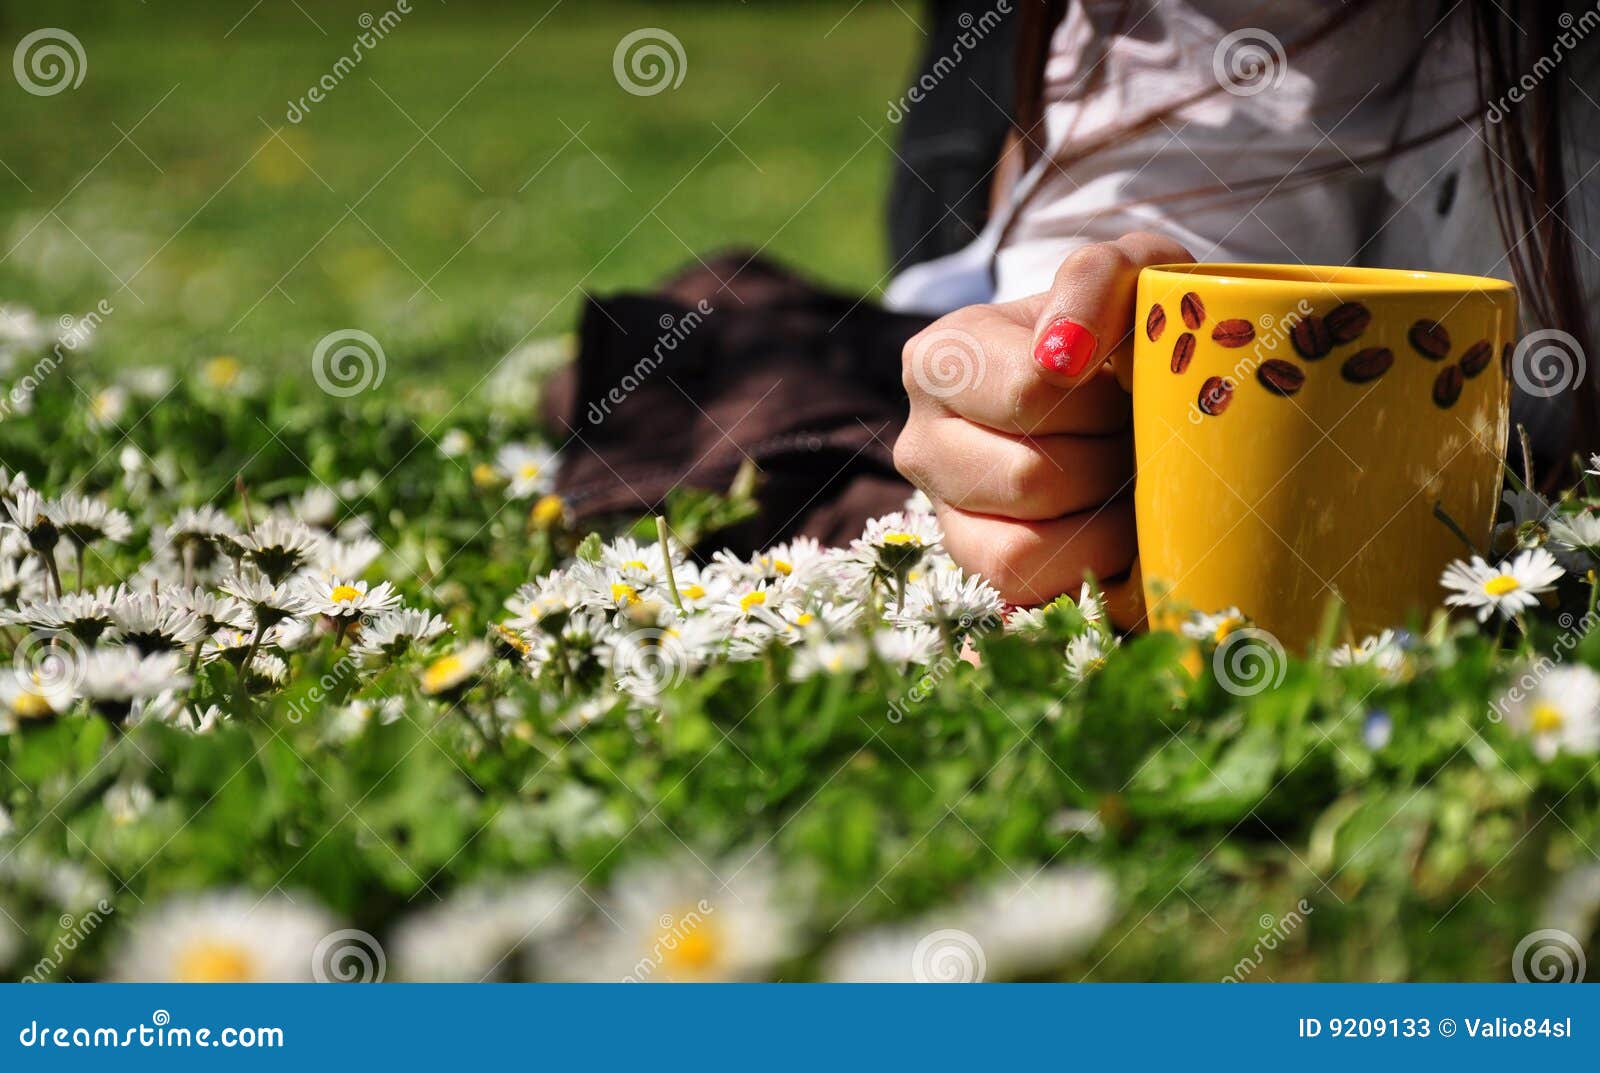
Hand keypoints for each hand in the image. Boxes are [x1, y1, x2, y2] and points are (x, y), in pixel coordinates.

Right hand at [893, 232, 1192, 616]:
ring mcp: (942, 516)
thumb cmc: (1122, 329)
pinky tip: (1119, 531)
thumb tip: (1064, 352)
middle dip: (1110, 462)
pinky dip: (1090, 568)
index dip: (1103, 398)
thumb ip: (1097, 278)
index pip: (1030, 392)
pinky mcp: (974, 573)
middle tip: (1137, 437)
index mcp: (941, 358)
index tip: (1128, 381)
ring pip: (1022, 546)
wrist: (1126, 390)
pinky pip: (1028, 592)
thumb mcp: (1124, 273)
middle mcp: (920, 442)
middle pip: (1030, 477)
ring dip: (1105, 519)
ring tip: (1130, 480)